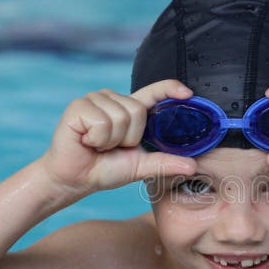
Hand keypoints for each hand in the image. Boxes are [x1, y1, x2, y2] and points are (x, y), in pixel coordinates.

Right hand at [41, 81, 196, 196]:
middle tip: (112, 147)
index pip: (154, 92)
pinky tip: (86, 140)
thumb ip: (164, 163)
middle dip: (128, 137)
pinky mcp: (78, 106)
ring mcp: (95, 99)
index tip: (188, 93)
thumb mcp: (140, 167)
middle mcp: (113, 99)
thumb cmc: (105, 169)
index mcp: (130, 110)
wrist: (75, 179)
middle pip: (138, 111)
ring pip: (121, 117)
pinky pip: (102, 122)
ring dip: (111, 140)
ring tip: (98, 144)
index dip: (170, 88)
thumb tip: (193, 166)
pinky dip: (97, 139)